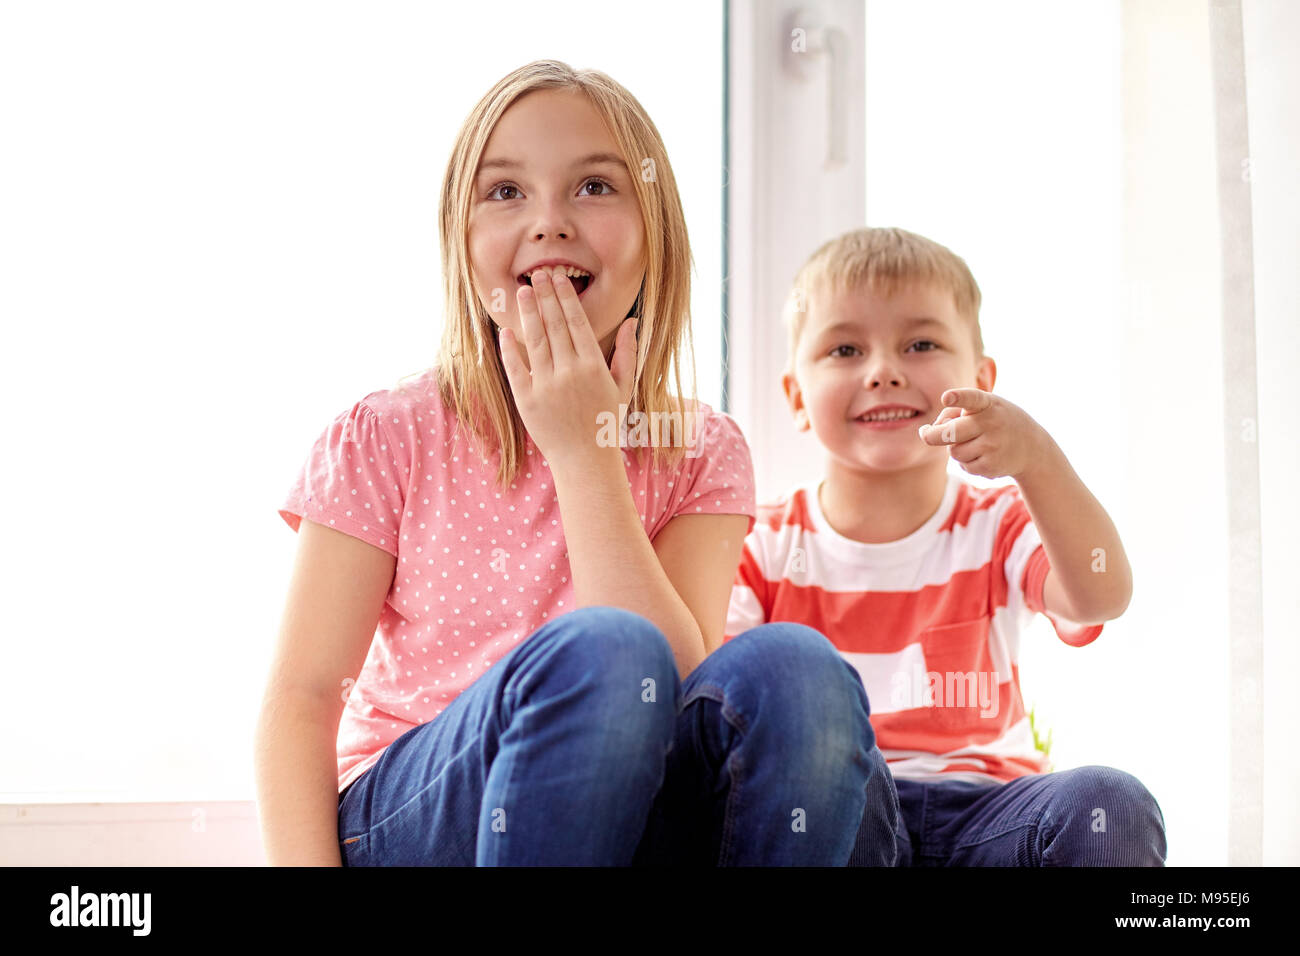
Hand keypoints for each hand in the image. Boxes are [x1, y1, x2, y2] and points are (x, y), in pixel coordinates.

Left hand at [498, 269, 638, 467]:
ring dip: (528, 313)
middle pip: (555, 325)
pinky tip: (507, 330)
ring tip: (522, 291)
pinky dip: (510, 349)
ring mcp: (546, 386)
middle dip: (545, 296)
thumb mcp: (622, 387)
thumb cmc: (604, 422)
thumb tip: (632, 321)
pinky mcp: (527, 400)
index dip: (566, 298)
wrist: (584, 460)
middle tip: (537, 274)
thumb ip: (626, 353)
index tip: (558, 279)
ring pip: (535, 340)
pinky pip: (516, 368)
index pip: (577, 322)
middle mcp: (569, 373)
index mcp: (593, 367)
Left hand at [917, 387, 1051, 480]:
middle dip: (931, 435)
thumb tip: (931, 430)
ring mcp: (992, 446)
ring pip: (954, 451)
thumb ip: (955, 412)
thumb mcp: (984, 407)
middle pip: (949, 433)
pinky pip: (964, 466)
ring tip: (976, 443)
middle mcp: (991, 423)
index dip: (958, 397)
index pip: (972, 398)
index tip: (946, 397)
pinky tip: (984, 455)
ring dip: (957, 449)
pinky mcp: (991, 465)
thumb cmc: (998, 421)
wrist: (1032, 447)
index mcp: (987, 404)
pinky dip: (967, 462)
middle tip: (924, 433)